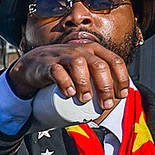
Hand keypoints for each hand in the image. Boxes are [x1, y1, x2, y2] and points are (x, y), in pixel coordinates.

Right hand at [6, 39, 133, 111]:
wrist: (33, 65)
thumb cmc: (63, 70)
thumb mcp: (85, 69)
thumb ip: (99, 78)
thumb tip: (115, 100)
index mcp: (95, 51)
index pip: (115, 61)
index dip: (121, 79)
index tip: (121, 95)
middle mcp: (81, 51)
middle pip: (99, 66)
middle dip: (105, 87)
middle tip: (105, 104)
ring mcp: (64, 55)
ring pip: (79, 65)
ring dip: (85, 84)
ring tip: (85, 99)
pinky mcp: (48, 64)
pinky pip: (57, 71)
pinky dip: (65, 82)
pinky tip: (68, 93)